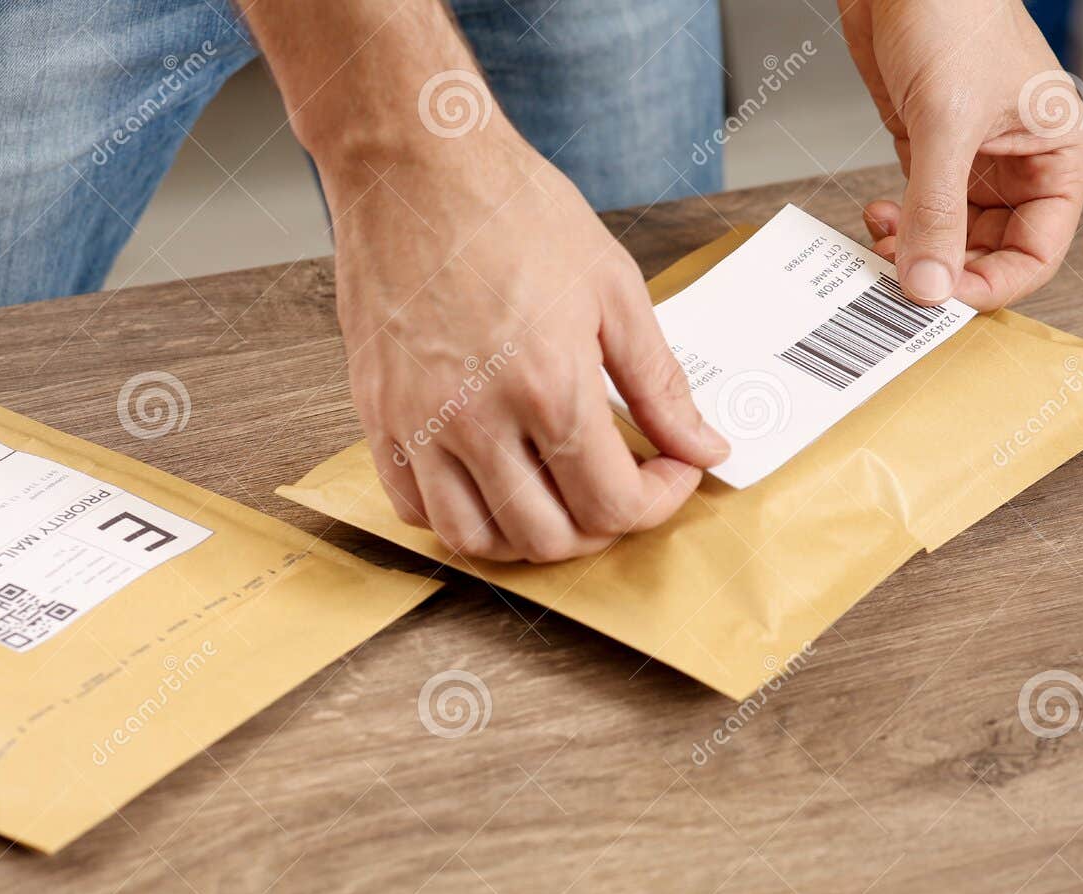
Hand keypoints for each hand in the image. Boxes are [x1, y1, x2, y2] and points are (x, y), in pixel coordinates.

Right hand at [320, 126, 728, 562]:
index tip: (671, 472)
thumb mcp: (614, 290)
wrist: (415, 164)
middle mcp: (477, 419)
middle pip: (550, 537)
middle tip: (620, 486)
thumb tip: (703, 445)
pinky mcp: (379, 416)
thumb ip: (661, 385)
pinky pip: (414, 508)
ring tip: (558, 498)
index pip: (613, 504)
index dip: (659, 503)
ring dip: (530, 538)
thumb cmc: (511, 209)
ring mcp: (420, 423)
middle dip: (602, 526)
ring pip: (478, 540)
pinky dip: (460, 517)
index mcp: (549, 386)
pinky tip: (491, 483)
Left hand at [838, 0, 1082, 308]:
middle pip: (991, 255)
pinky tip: (877, 219)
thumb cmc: (953, 12)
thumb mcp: (946, 123)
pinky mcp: (931, 153)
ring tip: (882, 247)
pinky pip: (920, 215)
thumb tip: (930, 286)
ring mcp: (973, 162)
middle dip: (945, 272)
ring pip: (952, 240)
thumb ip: (937, 212)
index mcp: (1058, 156)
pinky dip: (898, 228)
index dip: (991, 285)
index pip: (1037, 253)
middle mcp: (1020, 166)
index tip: (943, 300)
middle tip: (899, 279)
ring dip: (915, 254)